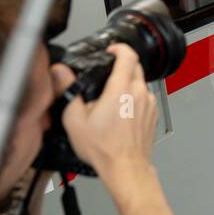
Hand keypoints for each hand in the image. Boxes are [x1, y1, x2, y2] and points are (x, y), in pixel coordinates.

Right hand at [51, 44, 156, 178]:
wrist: (125, 167)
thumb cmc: (103, 147)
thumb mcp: (75, 119)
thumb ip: (68, 91)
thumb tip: (60, 72)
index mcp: (121, 89)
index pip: (128, 55)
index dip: (119, 48)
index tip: (111, 49)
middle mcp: (139, 93)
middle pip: (136, 67)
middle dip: (122, 64)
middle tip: (108, 72)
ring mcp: (149, 104)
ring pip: (141, 83)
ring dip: (128, 83)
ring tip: (111, 97)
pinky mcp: (153, 115)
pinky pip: (145, 98)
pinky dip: (134, 98)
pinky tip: (121, 112)